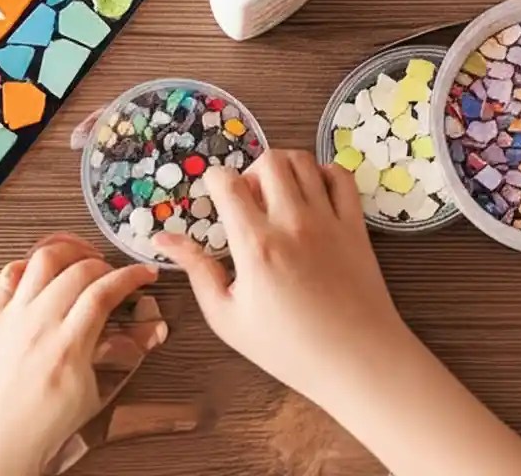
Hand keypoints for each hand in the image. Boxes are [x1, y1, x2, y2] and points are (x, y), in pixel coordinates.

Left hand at [0, 234, 164, 475]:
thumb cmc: (36, 428)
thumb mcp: (92, 396)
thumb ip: (123, 358)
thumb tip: (151, 332)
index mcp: (67, 346)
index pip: (105, 291)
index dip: (132, 275)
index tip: (144, 273)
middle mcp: (37, 324)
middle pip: (79, 269)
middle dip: (106, 264)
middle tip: (115, 275)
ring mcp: (10, 317)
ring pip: (42, 259)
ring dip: (68, 251)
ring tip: (82, 260)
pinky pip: (7, 275)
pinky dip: (28, 266)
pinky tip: (42, 275)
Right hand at [152, 151, 409, 402]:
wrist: (356, 360)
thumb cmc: (288, 348)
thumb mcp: (228, 317)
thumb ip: (197, 270)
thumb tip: (164, 239)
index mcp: (256, 245)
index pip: (228, 182)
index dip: (215, 180)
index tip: (216, 195)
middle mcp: (293, 223)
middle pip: (268, 160)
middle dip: (251, 170)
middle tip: (250, 200)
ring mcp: (329, 220)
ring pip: (304, 161)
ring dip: (284, 168)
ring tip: (278, 197)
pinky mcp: (356, 225)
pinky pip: (341, 176)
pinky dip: (324, 174)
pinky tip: (313, 197)